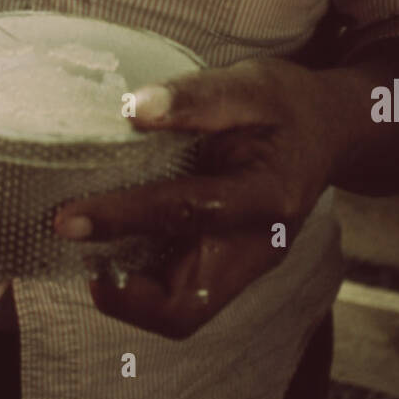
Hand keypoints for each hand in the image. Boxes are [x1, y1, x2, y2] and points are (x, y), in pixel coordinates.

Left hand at [53, 58, 336, 338]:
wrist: (329, 131)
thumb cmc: (287, 105)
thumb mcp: (250, 86)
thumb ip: (196, 98)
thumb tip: (134, 109)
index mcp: (267, 197)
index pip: (187, 215)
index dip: (123, 217)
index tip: (68, 219)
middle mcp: (260, 247)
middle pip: (187, 307)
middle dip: (125, 297)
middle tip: (79, 256)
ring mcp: (248, 265)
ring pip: (182, 312)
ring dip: (131, 294)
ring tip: (92, 251)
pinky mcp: (234, 267)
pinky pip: (184, 293)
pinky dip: (145, 280)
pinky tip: (118, 244)